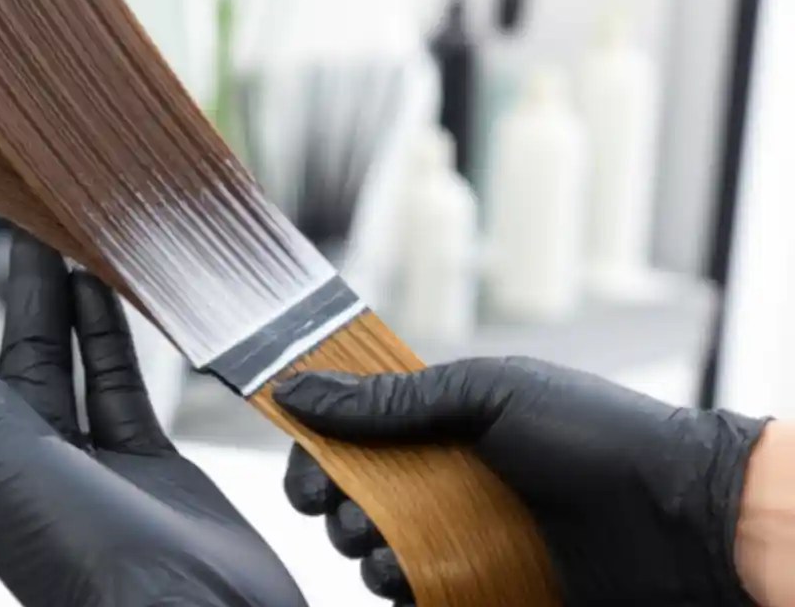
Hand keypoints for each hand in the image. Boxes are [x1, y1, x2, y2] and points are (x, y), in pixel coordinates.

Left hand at [0, 233, 306, 606]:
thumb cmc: (88, 558)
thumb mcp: (2, 469)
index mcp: (6, 467)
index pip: (4, 364)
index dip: (13, 299)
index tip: (19, 239)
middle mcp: (56, 469)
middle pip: (47, 361)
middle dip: (49, 295)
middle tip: (58, 226)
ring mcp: (117, 474)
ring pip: (96, 375)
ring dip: (93, 315)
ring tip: (94, 254)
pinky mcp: (173, 482)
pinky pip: (142, 402)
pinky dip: (134, 357)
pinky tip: (134, 317)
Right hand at [273, 357, 769, 605]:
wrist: (678, 518)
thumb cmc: (594, 437)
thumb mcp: (487, 396)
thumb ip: (391, 399)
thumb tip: (298, 390)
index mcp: (441, 421)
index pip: (352, 432)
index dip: (317, 454)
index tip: (306, 480)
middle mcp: (443, 475)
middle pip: (350, 496)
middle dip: (337, 510)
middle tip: (354, 515)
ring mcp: (460, 532)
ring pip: (371, 551)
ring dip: (366, 553)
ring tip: (395, 550)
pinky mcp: (478, 583)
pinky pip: (411, 593)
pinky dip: (401, 588)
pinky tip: (417, 577)